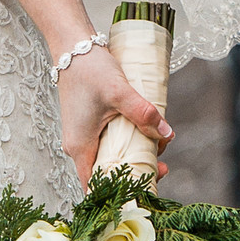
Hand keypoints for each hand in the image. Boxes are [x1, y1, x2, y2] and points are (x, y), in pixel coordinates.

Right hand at [57, 48, 169, 187]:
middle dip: (135, 172)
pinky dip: (126, 144)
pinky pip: (107, 144)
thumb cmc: (89, 70)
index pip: (96, 186)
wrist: (72, 47)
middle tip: (161, 166)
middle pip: (106, 174)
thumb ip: (143, 113)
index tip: (144, 190)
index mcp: (80, 147)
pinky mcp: (88, 125)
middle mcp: (78, 146)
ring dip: (133, 156)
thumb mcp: (119, 92)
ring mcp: (82, 136)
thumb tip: (166, 134)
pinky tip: (143, 135)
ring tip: (157, 147)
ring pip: (109, 157)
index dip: (119, 193)